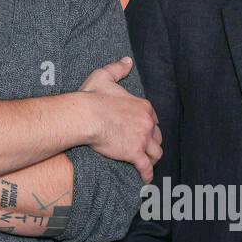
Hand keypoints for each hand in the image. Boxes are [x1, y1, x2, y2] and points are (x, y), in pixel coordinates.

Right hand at [80, 56, 161, 181]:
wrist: (85, 116)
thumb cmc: (92, 97)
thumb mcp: (104, 76)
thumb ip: (118, 68)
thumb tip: (128, 61)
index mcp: (142, 106)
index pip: (152, 119)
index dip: (148, 125)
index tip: (142, 130)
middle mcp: (147, 123)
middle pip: (156, 136)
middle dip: (152, 142)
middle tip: (145, 147)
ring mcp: (142, 139)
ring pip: (156, 152)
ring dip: (152, 158)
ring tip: (147, 163)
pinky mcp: (134, 153)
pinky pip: (145, 167)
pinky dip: (147, 174)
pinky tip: (146, 180)